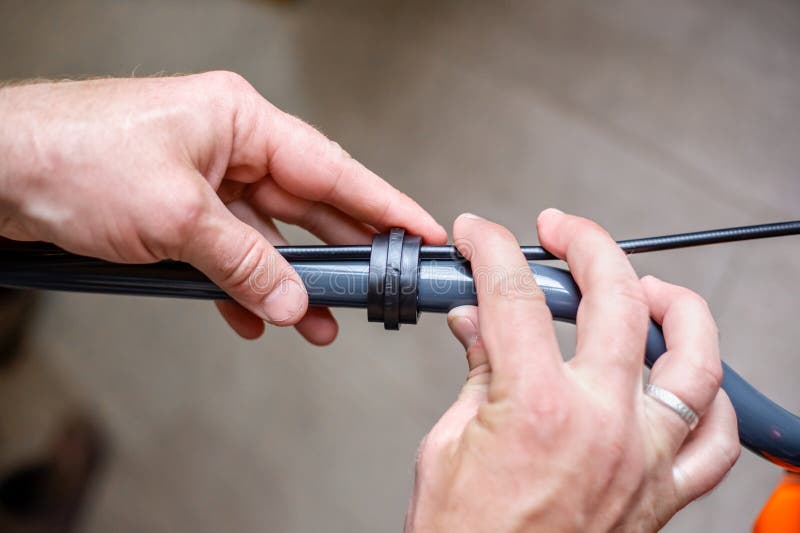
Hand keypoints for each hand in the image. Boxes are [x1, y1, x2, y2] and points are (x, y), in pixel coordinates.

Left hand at [0, 72, 445, 342]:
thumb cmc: (75, 158)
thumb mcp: (176, 217)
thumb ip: (246, 263)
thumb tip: (294, 301)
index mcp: (240, 122)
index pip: (331, 168)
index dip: (383, 203)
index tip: (421, 229)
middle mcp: (230, 147)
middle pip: (307, 204)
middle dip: (342, 253)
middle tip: (380, 286)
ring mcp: (206, 180)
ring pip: (269, 237)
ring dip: (291, 281)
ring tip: (320, 323)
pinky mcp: (181, 211)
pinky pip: (229, 252)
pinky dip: (242, 285)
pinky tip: (256, 316)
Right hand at [406, 211, 738, 531]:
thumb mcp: (446, 446)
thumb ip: (474, 373)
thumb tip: (476, 324)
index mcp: (537, 408)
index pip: (516, 295)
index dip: (491, 250)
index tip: (479, 236)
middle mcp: (603, 425)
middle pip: (615, 297)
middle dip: (585, 244)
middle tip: (559, 232)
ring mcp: (643, 458)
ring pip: (695, 358)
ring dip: (674, 305)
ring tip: (645, 284)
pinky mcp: (661, 494)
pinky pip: (717, 438)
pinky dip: (712, 396)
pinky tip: (688, 376)